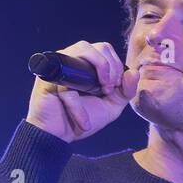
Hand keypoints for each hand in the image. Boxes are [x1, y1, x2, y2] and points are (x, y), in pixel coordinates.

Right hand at [25, 40, 140, 142]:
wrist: (60, 137)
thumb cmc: (84, 119)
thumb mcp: (111, 107)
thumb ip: (125, 91)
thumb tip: (134, 72)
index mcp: (88, 65)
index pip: (106, 50)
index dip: (116, 66)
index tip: (114, 89)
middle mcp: (74, 61)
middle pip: (97, 45)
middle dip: (109, 66)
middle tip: (108, 90)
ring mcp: (60, 66)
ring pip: (82, 49)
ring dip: (99, 68)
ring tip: (101, 93)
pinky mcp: (47, 79)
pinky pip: (67, 82)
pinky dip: (77, 104)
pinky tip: (83, 122)